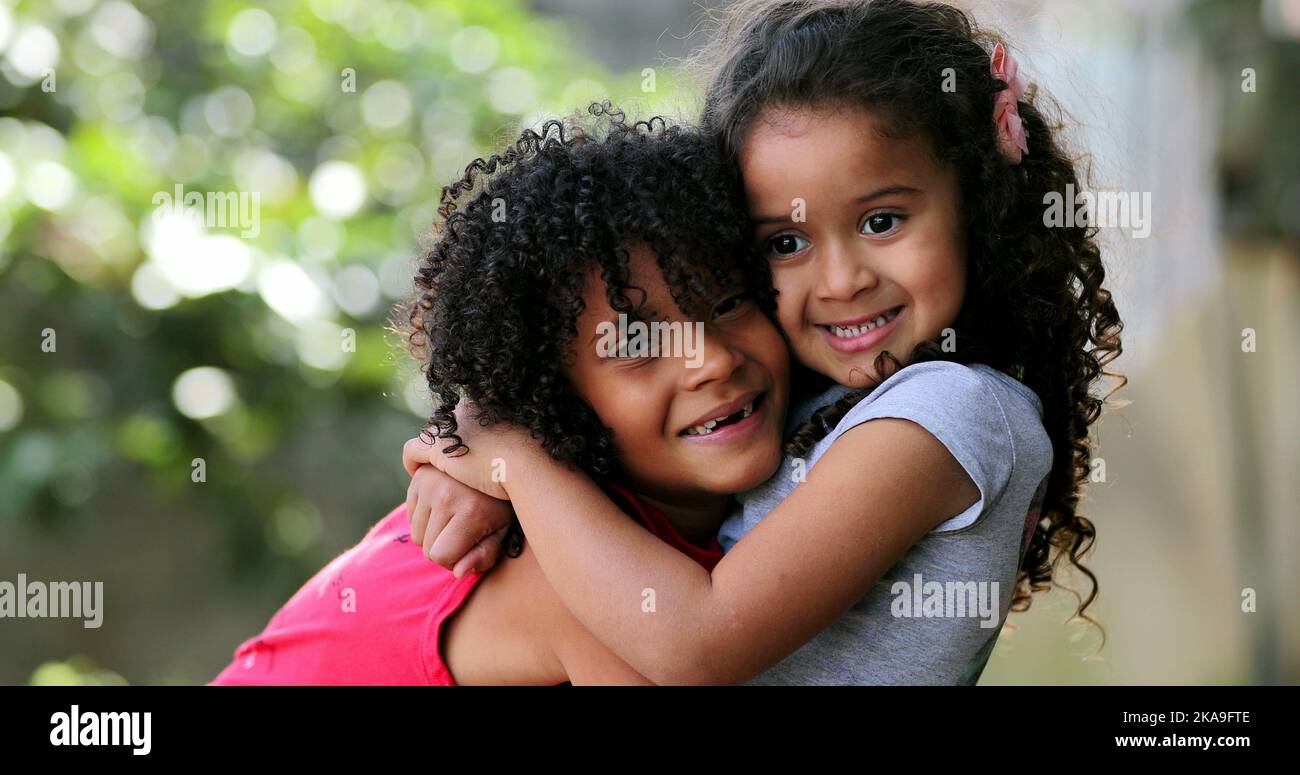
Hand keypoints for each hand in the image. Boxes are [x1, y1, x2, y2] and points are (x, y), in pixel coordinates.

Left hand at [401, 404, 535, 500]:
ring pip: (430, 437)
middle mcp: (465, 408)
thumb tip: (523, 454)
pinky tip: (417, 475)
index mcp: (488, 401)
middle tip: (450, 466)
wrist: (531, 462)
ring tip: (432, 474)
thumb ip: (518, 442)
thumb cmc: (539, 457)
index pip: (466, 417)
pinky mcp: (436, 446)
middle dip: (446, 443)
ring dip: (430, 455)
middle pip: (447, 424)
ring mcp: (450, 425)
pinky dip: (412, 462)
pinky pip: (413, 451)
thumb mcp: (529, 442)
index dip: (465, 436)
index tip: (468, 454)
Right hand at [405, 464, 513, 576]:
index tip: (469, 548)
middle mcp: (446, 496)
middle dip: (443, 547)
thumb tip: (458, 573)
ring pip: (416, 534)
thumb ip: (484, 556)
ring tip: (455, 518)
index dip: (455, 560)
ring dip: (432, 533)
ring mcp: (430, 483)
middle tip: (464, 532)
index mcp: (470, 512)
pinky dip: (425, 517)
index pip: (440, 556)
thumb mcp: (502, 532)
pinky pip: (411, 514)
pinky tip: (445, 506)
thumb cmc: (502, 504)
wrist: (499, 461)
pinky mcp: (420, 477)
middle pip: (426, 548)